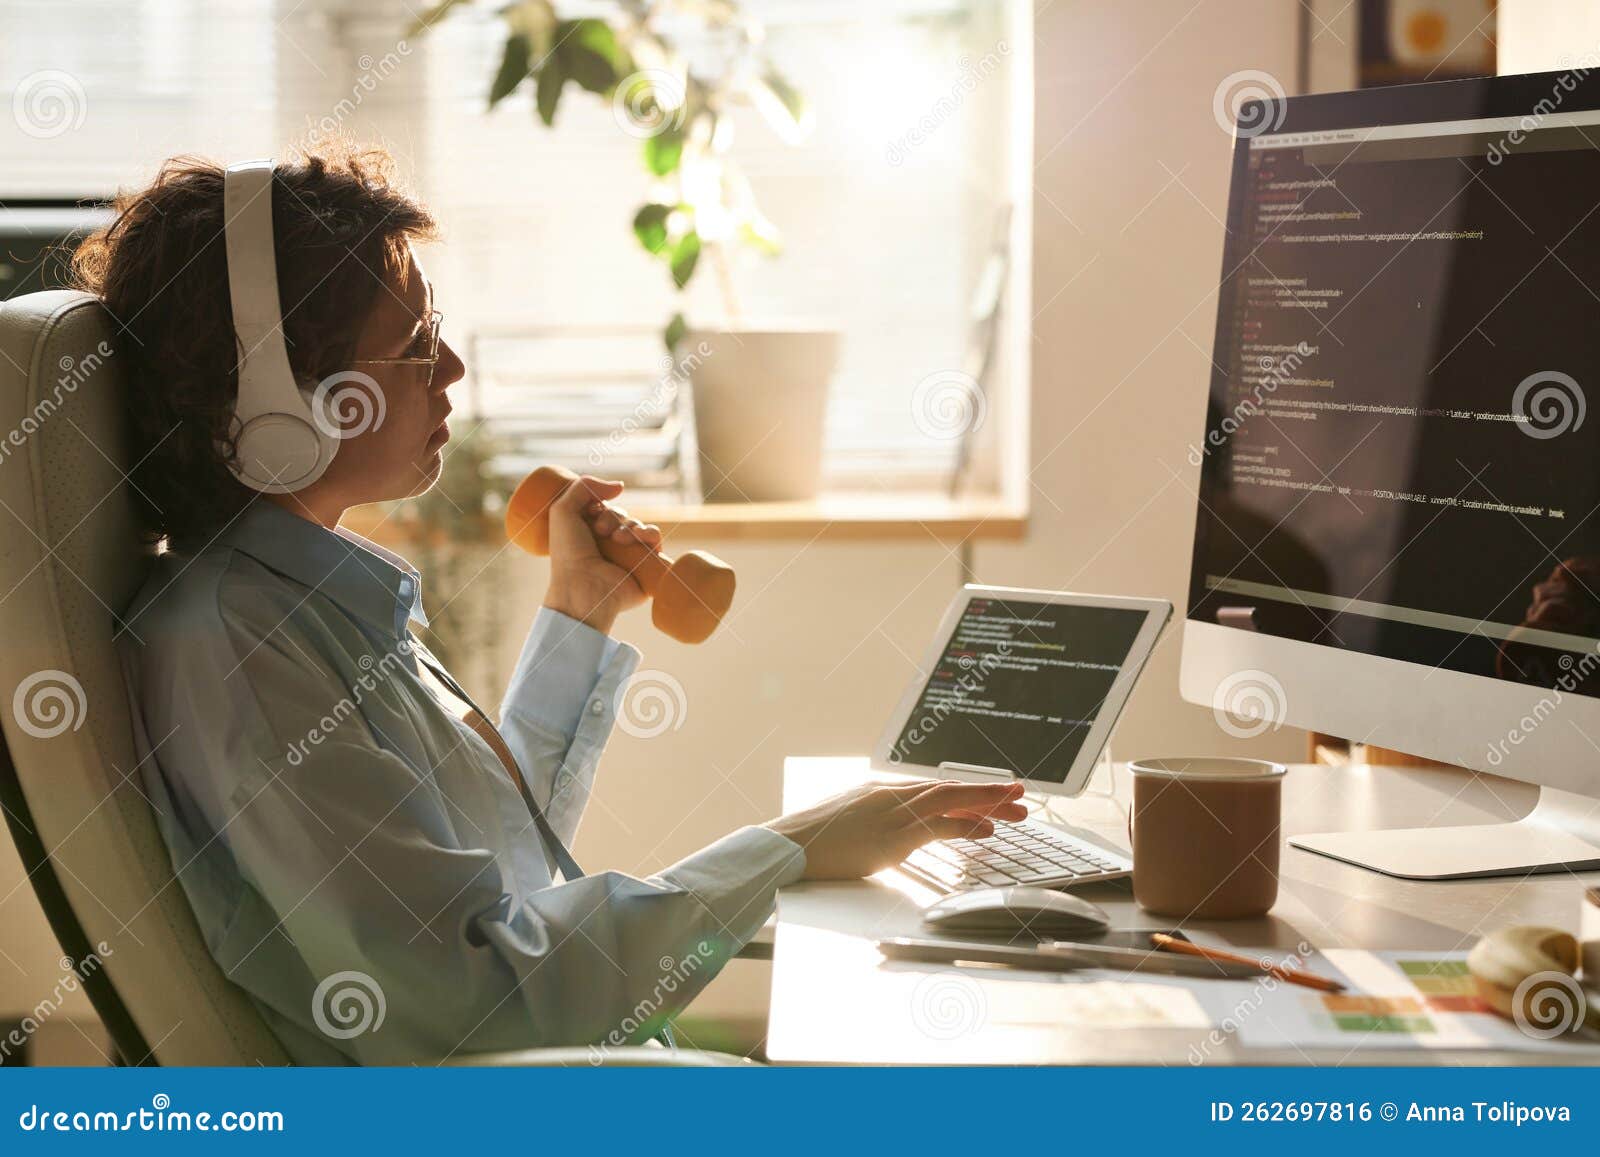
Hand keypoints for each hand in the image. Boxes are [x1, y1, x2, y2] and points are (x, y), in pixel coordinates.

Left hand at [542, 475, 663, 633]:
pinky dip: (649, 533)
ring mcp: (628, 555)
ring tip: (617, 540)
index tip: (590, 514)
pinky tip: (636, 539)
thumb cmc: (568, 555)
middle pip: (622, 515)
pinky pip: (656, 539)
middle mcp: (609, 545)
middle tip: (601, 532)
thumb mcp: (562, 511)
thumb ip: (584, 487)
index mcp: (589, 534)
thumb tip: (620, 486)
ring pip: (639, 525)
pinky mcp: (646, 565)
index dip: (601, 505)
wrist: (583, 588)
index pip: (605, 508)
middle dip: (614, 517)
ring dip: (630, 526)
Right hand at [765, 780, 1027, 880]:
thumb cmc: (809, 845)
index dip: (966, 793)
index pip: (932, 790)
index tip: (991, 797)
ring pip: (949, 800)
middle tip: (1020, 795)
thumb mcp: (847, 830)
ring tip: (1016, 805)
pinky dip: (965, 825)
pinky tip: (987, 830)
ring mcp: (890, 813)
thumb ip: (874, 830)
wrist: (785, 848)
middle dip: (986, 792)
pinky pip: (937, 825)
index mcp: (879, 793)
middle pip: (947, 789)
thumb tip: (893, 839)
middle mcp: (889, 796)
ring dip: (986, 801)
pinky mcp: (891, 835)